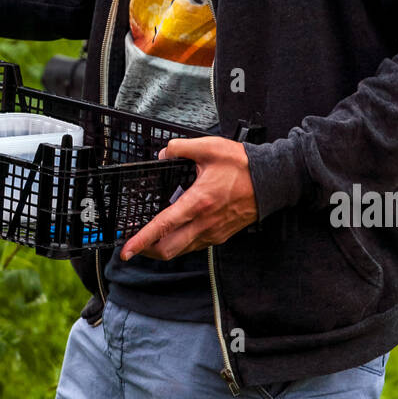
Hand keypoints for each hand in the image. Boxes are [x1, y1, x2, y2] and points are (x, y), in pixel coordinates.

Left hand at [120, 137, 257, 260]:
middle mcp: (204, 223)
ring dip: (163, 248)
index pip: (163, 226)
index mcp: (198, 202)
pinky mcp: (221, 235)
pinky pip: (194, 246)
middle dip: (146, 250)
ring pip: (181, 251)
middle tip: (133, 243)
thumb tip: (164, 153)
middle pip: (168, 249)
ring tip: (150, 237)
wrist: (272, 181)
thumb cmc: (243, 166)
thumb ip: (181, 148)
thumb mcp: (210, 147)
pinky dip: (180, 243)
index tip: (125, 250)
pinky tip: (175, 231)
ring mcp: (213, 232)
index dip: (141, 240)